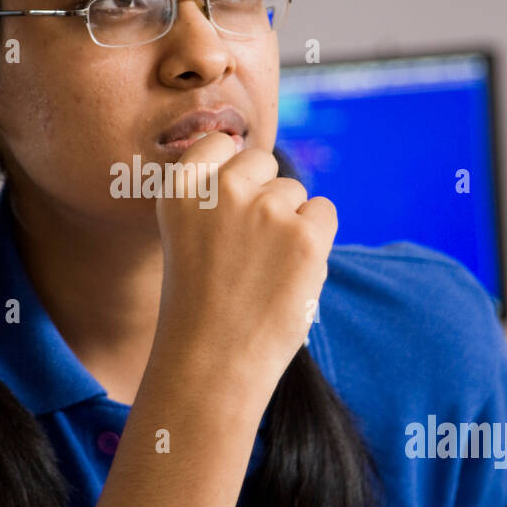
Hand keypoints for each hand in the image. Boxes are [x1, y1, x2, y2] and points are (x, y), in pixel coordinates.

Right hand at [148, 131, 336, 416]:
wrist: (213, 364)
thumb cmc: (199, 305)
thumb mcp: (186, 237)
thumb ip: (212, 197)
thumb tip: (260, 164)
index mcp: (181, 188)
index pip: (219, 142)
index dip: (231, 171)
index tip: (228, 204)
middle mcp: (222, 189)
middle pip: (262, 162)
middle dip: (264, 193)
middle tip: (247, 249)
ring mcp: (266, 210)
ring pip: (295, 192)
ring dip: (289, 223)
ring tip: (263, 271)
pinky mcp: (307, 236)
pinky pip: (324, 213)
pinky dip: (315, 241)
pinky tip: (289, 273)